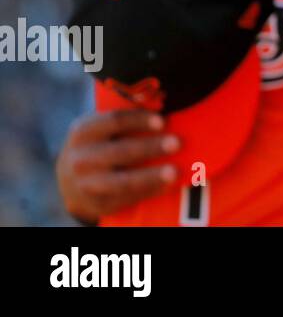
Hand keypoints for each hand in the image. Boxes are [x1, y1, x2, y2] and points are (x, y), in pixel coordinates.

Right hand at [55, 109, 179, 222]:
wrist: (72, 181)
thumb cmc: (99, 145)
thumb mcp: (101, 129)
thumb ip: (127, 121)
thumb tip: (168, 111)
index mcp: (83, 131)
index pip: (114, 121)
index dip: (139, 120)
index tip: (163, 121)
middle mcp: (81, 158)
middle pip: (121, 151)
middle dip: (150, 147)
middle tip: (177, 143)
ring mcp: (87, 184)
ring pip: (123, 181)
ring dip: (150, 176)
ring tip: (174, 172)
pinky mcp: (97, 205)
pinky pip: (126, 199)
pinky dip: (148, 191)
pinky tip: (166, 185)